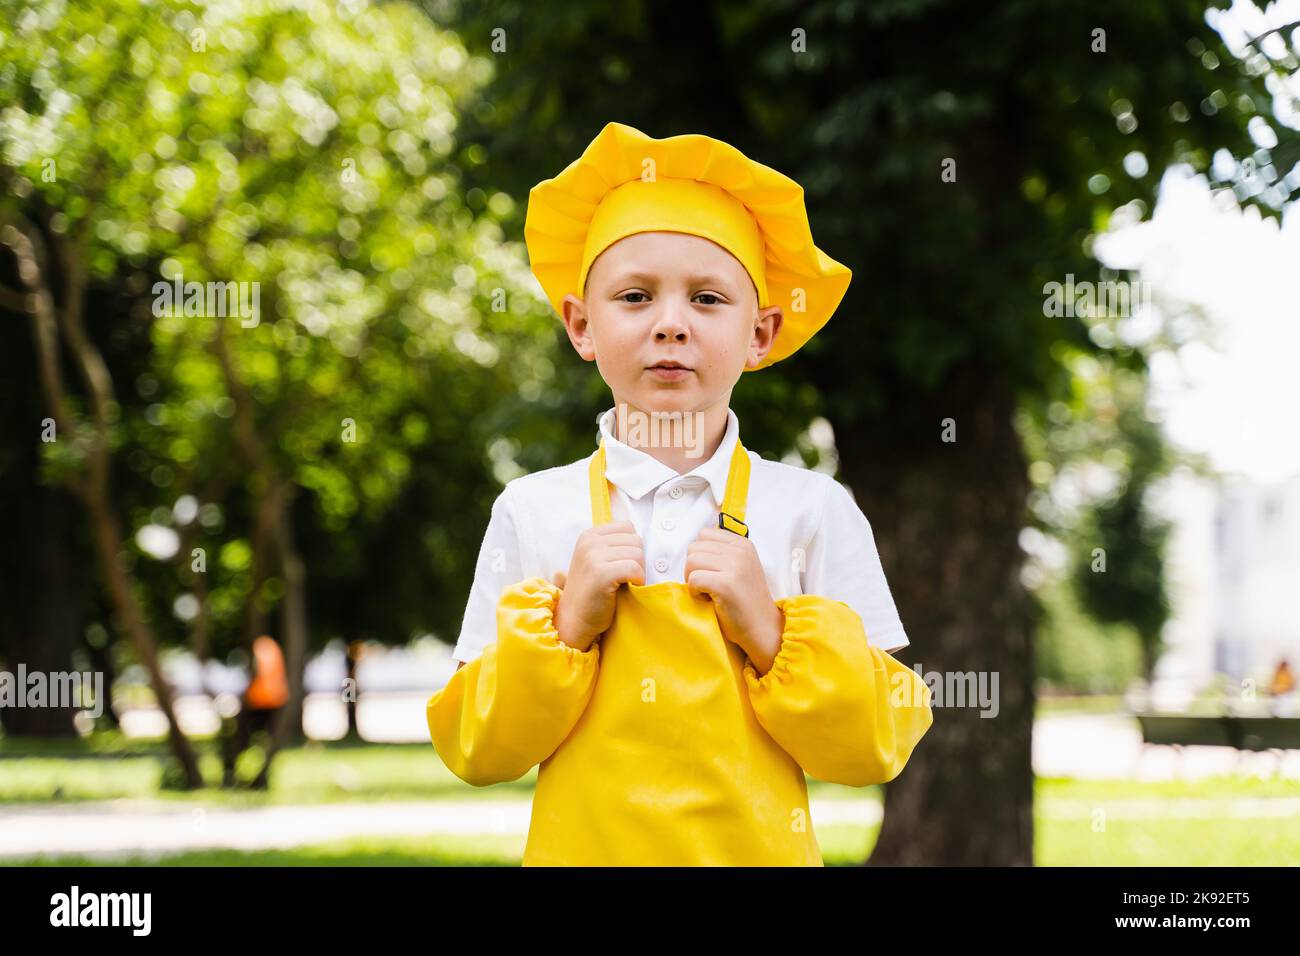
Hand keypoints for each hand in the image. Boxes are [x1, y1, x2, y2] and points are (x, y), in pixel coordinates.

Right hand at [553, 521, 644, 651]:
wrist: (574, 620)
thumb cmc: (592, 592)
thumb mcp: (597, 560)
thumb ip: (614, 545)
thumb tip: (644, 536)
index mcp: (589, 535)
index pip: (628, 527)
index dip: (632, 546)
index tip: (624, 564)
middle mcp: (589, 542)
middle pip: (636, 539)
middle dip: (637, 559)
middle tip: (626, 577)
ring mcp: (593, 557)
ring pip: (638, 553)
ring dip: (639, 571)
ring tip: (626, 583)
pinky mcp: (600, 573)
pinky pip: (634, 568)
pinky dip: (638, 580)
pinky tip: (629, 588)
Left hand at [684, 526, 783, 672]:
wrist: (763, 628)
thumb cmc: (745, 601)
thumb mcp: (740, 566)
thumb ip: (722, 552)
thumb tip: (694, 545)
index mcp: (743, 544)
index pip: (703, 534)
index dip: (701, 555)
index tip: (713, 572)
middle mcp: (740, 551)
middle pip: (694, 547)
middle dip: (694, 568)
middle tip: (709, 585)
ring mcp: (734, 566)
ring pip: (691, 561)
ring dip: (693, 579)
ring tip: (710, 592)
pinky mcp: (726, 584)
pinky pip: (693, 579)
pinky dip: (695, 592)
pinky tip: (710, 599)